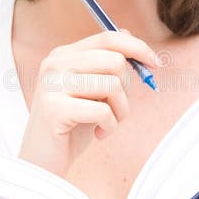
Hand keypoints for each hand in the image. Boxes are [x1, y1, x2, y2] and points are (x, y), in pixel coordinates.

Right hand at [17, 30, 157, 177]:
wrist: (42, 163)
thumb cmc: (72, 127)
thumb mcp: (92, 92)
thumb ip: (105, 65)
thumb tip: (129, 35)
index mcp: (63, 55)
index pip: (108, 38)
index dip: (138, 47)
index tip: (156, 64)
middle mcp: (54, 64)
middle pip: (115, 61)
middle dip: (127, 89)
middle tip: (117, 110)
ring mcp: (51, 85)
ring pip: (113, 85)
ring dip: (121, 111)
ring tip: (108, 124)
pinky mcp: (53, 109)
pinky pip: (103, 111)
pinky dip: (111, 126)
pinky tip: (99, 134)